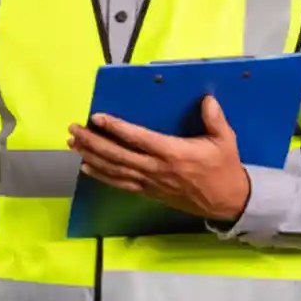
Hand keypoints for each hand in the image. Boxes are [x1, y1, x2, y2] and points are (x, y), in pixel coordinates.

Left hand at [67, 95, 250, 221]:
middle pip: (117, 155)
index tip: (97, 117)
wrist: (227, 202)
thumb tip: (207, 98)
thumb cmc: (224, 167)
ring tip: (73, 144)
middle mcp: (156, 169)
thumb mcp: (225, 140)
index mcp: (172, 153)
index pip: (138, 139)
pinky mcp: (149, 192)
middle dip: (93, 142)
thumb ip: (214, 119)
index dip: (116, 128)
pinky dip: (101, 175)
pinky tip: (86, 167)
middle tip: (74, 129)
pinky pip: (120, 184)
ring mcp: (150, 183)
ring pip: (114, 170)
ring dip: (91, 157)